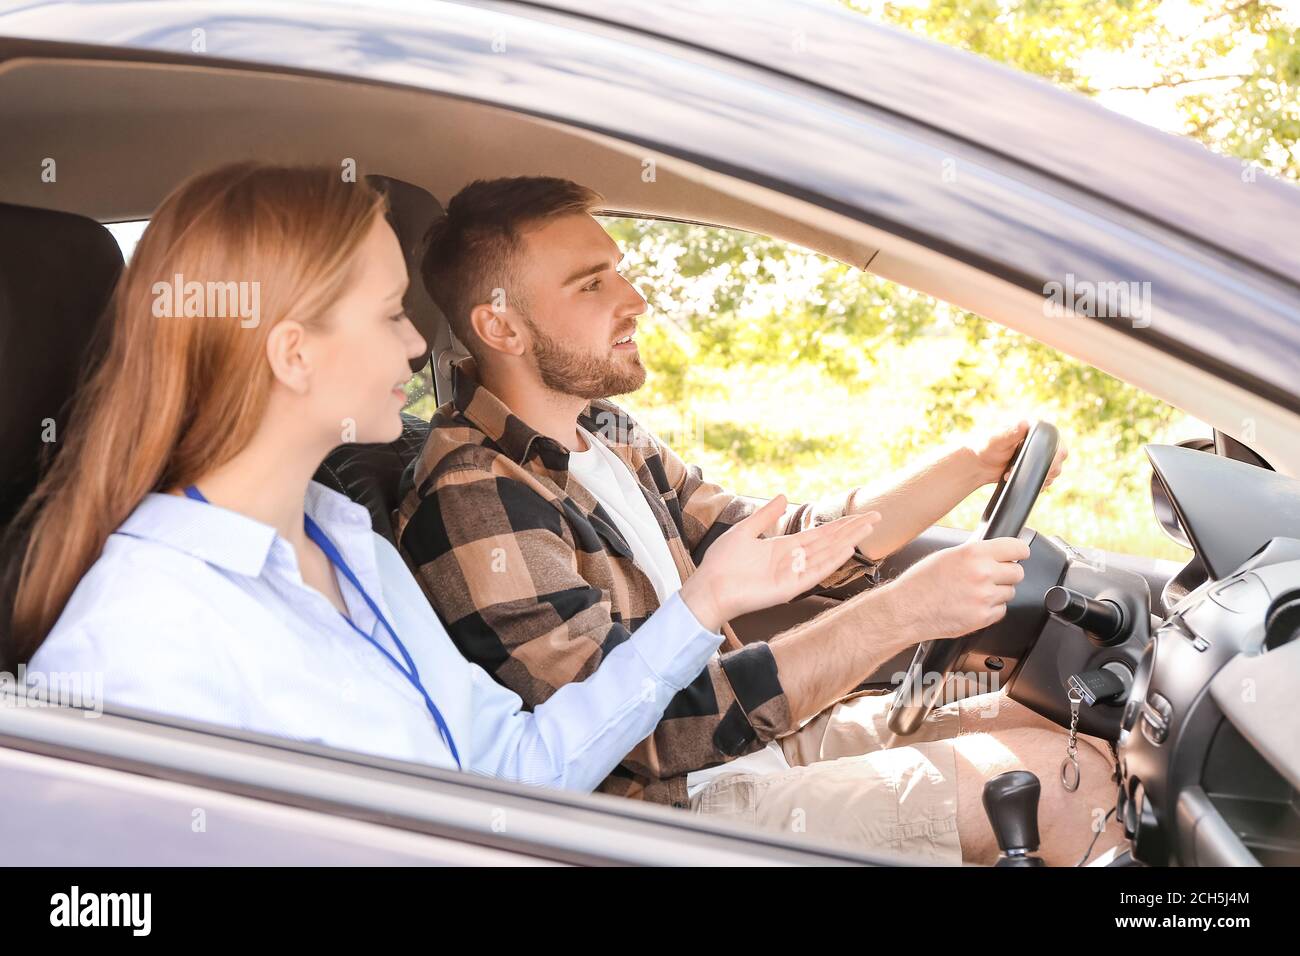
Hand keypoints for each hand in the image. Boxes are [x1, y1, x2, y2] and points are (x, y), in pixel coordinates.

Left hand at [679, 495, 880, 632]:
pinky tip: (846, 550)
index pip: (820, 534)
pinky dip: (831, 561)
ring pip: (827, 555)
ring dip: (847, 542)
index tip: (861, 514)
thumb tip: (784, 496)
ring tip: (867, 529)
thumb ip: (765, 515)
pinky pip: (814, 573)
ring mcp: (793, 574)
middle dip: (853, 530)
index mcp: (785, 547)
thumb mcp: (745, 531)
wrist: (708, 586)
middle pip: (830, 542)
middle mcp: (794, 560)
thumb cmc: (721, 562)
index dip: (841, 524)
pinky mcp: (788, 587)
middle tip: (877, 517)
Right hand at [885, 536, 1030, 640]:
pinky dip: (991, 609)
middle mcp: (982, 574)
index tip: (1019, 554)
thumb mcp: (946, 556)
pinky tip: (972, 605)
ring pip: (1010, 592)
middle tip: (990, 576)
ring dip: (997, 592)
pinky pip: (1001, 610)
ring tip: (974, 592)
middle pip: (1017, 572)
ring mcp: (984, 597)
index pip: (1016, 548)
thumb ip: (974, 553)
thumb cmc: (920, 583)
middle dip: (1006, 574)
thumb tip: (994, 553)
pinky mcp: (983, 617)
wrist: (906, 610)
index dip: (1019, 551)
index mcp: (973, 553)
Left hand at [972, 420, 1066, 487]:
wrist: (979, 465)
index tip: (1036, 465)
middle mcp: (1042, 441)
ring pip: (1054, 470)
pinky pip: (1046, 478)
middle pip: (1059, 458)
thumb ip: (1010, 433)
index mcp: (1036, 429)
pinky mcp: (1037, 467)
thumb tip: (1024, 423)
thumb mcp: (997, 440)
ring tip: (1013, 474)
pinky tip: (1020, 480)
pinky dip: (1036, 483)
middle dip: (1041, 469)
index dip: (1051, 456)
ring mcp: (1041, 455)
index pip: (1056, 442)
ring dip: (1036, 477)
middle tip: (1017, 471)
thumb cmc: (986, 448)